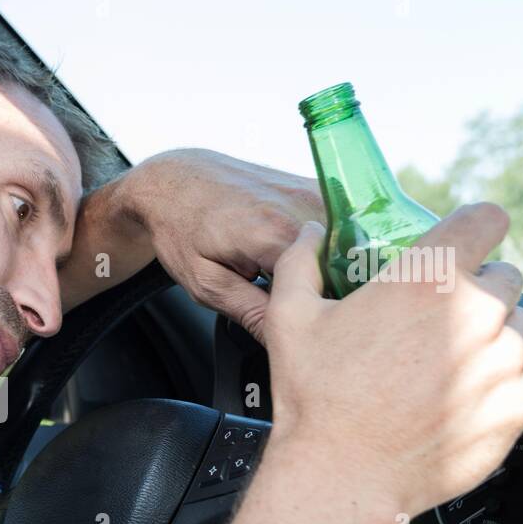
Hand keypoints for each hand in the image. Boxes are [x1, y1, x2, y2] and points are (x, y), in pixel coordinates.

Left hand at [61, 149, 321, 339]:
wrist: (174, 182)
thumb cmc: (181, 229)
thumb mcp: (205, 284)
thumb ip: (252, 313)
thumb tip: (287, 341)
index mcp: (274, 235)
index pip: (325, 287)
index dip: (319, 313)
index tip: (304, 327)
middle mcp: (301, 207)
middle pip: (344, 265)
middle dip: (331, 293)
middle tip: (304, 309)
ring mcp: (312, 192)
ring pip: (348, 245)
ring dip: (335, 269)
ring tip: (305, 284)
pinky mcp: (315, 187)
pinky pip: (340, 225)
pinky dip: (331, 247)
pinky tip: (307, 261)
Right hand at [264, 203, 522, 521]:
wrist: (342, 476)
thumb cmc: (316, 399)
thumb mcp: (289, 319)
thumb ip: (300, 262)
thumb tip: (310, 233)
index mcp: (427, 280)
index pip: (485, 220)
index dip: (474, 228)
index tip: (465, 243)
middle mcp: (478, 312)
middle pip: (504, 278)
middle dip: (475, 292)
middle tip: (435, 324)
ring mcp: (505, 359)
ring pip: (518, 327)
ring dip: (491, 338)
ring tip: (444, 368)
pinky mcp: (520, 403)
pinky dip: (506, 381)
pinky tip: (462, 396)